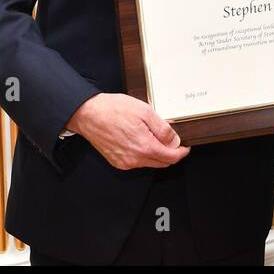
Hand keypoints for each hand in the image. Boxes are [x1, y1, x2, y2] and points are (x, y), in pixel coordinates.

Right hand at [66, 93, 189, 169]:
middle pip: (162, 163)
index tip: (185, 146)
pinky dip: (143, 154)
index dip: (182, 152)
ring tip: (153, 135)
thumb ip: (163, 129)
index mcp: (144, 147)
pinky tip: (140, 140)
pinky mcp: (117, 161)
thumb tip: (175, 141)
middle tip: (172, 140)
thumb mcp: (145, 111)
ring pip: (149, 163)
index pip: (171, 157)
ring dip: (156, 154)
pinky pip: (137, 162)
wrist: (88, 114)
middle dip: (171, 153)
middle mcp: (134, 159)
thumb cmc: (113, 109)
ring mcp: (125, 162)